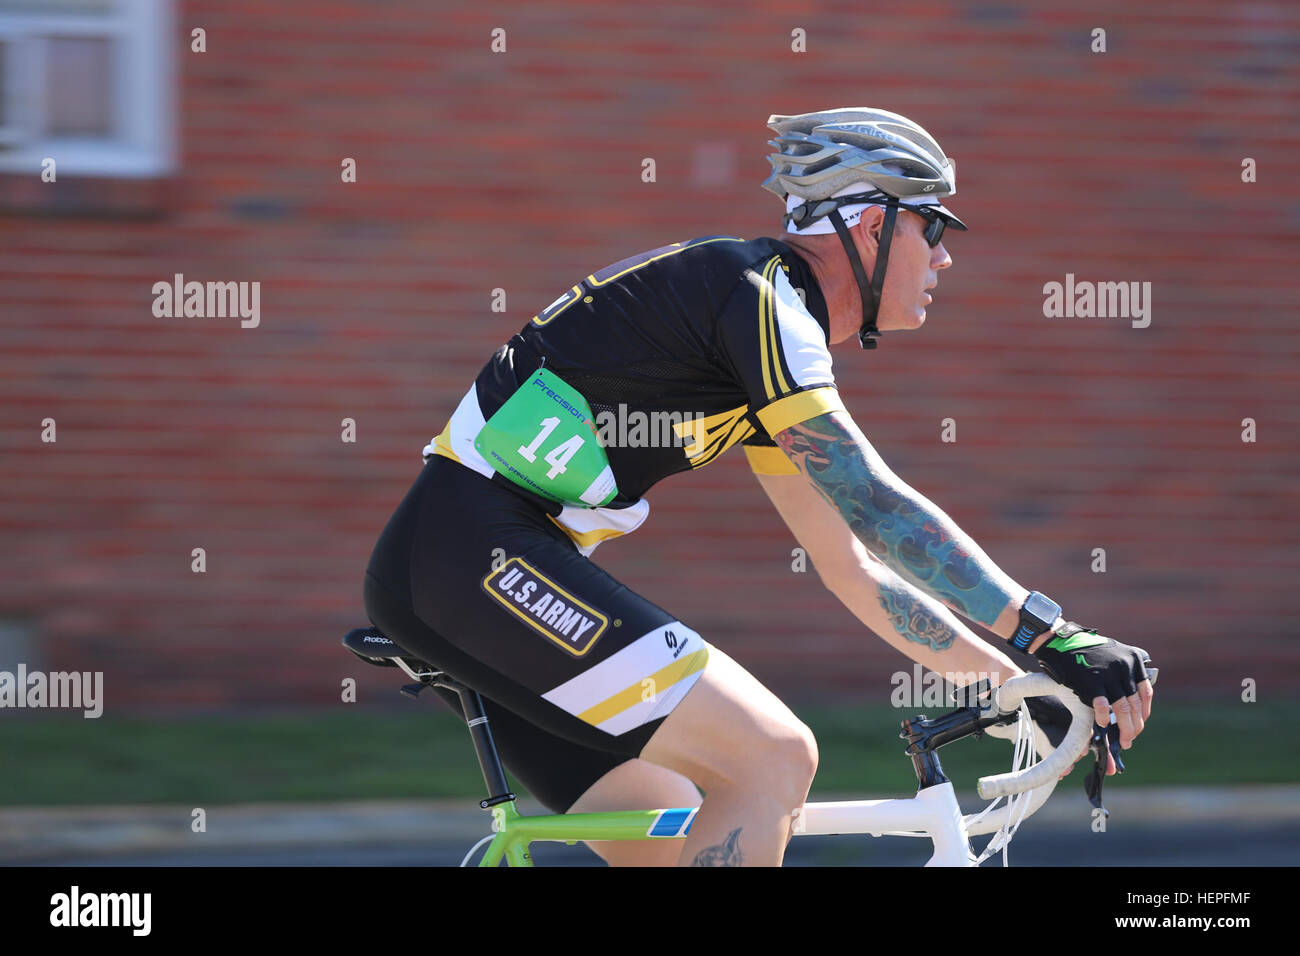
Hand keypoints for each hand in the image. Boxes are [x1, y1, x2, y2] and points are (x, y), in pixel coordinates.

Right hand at [1031, 624, 1154, 776]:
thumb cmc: (1084, 652)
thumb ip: (1123, 672)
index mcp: (1133, 660)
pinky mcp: (1092, 681)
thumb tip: (1129, 702)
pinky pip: (1103, 706)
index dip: (1144, 712)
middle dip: (1135, 726)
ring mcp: (1108, 674)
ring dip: (1125, 728)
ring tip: (1123, 740)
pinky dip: (1104, 718)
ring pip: (1123, 708)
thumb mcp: (1112, 654)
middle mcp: (1124, 666)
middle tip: (1130, 739)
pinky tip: (1103, 725)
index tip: (1139, 723)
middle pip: (1135, 704)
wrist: (1059, 642)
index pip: (1145, 692)